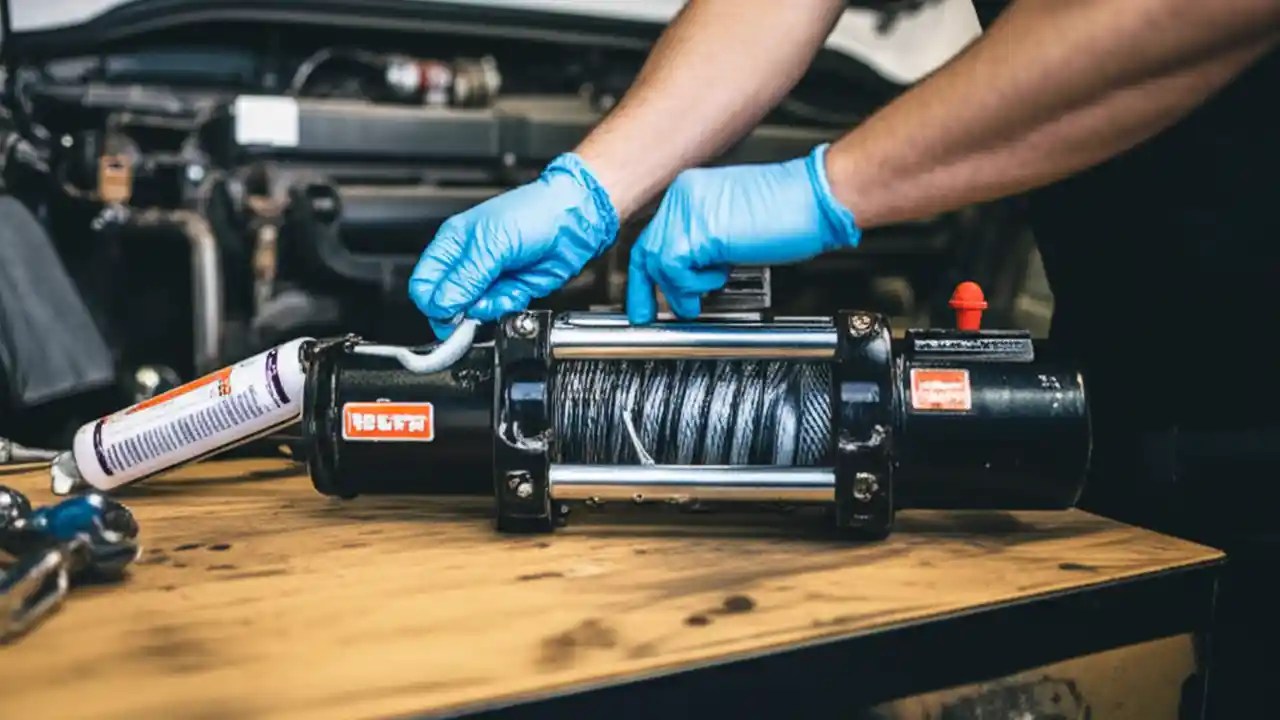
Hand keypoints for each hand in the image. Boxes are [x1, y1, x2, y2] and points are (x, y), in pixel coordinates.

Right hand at [408, 153, 618, 337]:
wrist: (572, 221)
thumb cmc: (533, 213)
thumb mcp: (492, 243)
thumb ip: (466, 277)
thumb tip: (443, 304)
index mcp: (453, 244)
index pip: (424, 283)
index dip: (432, 303)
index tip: (448, 312)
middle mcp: (468, 263)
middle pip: (446, 303)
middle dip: (461, 310)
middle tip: (476, 307)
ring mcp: (489, 279)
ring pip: (473, 312)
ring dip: (488, 308)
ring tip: (504, 290)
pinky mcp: (510, 291)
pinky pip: (498, 311)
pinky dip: (507, 306)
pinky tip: (516, 291)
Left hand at [627, 143, 859, 322]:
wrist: (818, 198)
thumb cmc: (792, 212)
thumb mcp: (734, 226)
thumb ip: (706, 246)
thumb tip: (689, 274)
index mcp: (692, 192)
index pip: (654, 235)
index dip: (648, 271)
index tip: (646, 297)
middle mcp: (685, 196)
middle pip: (647, 249)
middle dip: (648, 289)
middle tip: (654, 314)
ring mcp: (690, 210)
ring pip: (659, 261)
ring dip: (683, 288)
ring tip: (707, 292)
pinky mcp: (702, 229)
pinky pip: (676, 267)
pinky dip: (693, 283)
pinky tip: (719, 277)